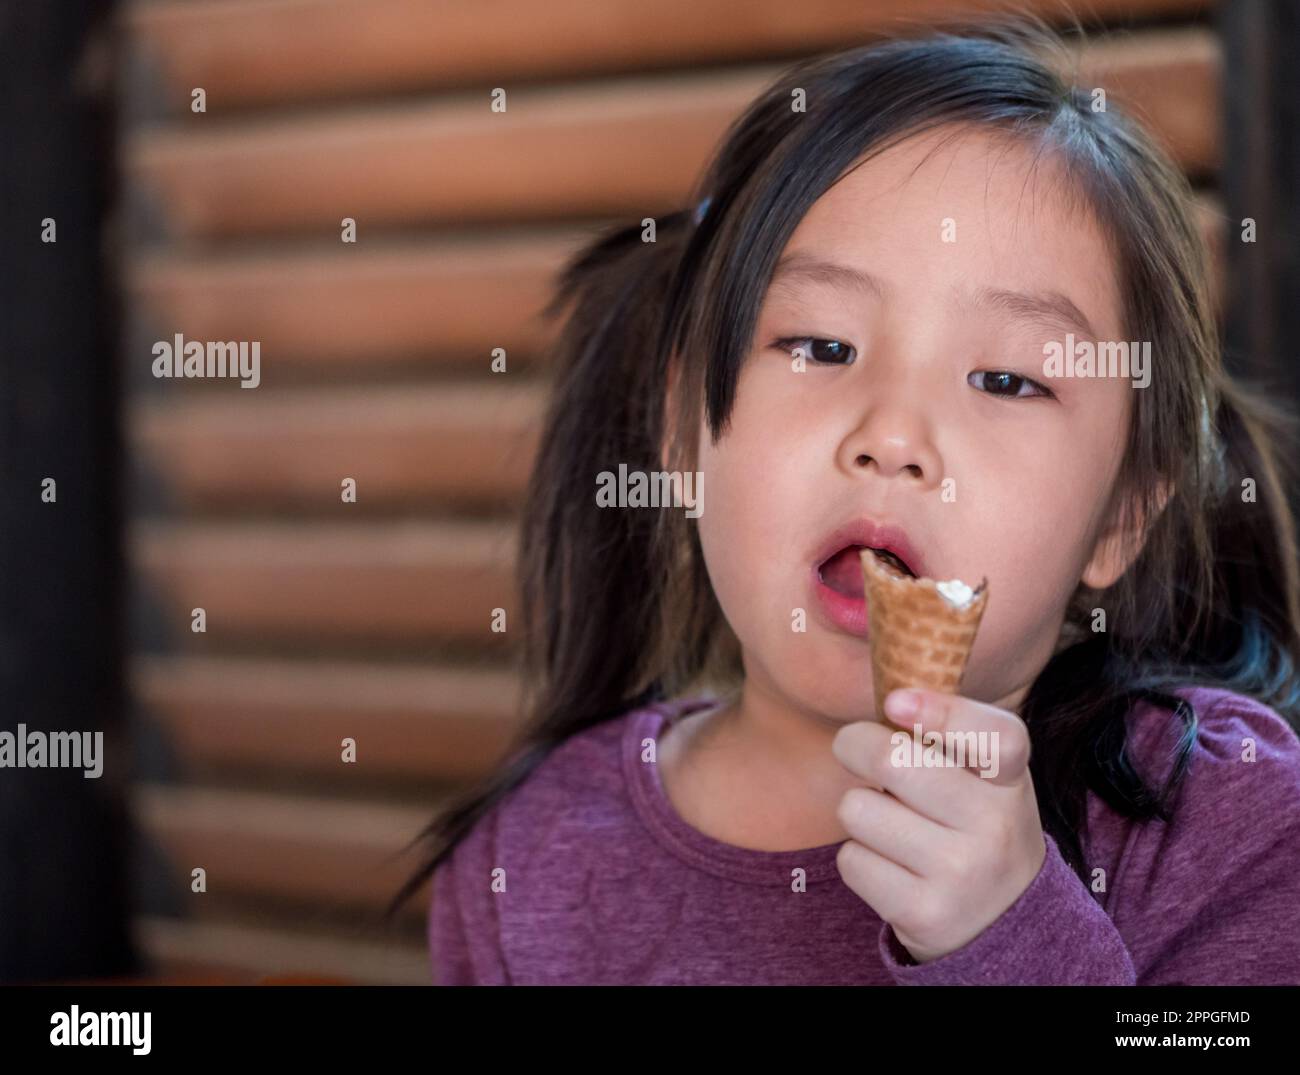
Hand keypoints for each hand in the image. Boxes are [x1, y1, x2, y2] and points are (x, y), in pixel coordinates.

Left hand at [830, 687, 1046, 963]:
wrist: (1004, 922)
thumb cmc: (972, 824)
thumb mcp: (982, 777)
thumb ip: (946, 735)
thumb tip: (889, 695)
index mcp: (1009, 780)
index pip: (993, 738)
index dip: (943, 712)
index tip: (895, 701)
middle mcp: (994, 827)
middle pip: (891, 760)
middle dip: (854, 744)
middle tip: (856, 748)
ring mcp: (961, 874)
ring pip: (858, 809)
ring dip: (860, 810)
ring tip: (890, 824)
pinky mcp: (924, 914)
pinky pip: (851, 860)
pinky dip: (859, 857)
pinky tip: (891, 865)